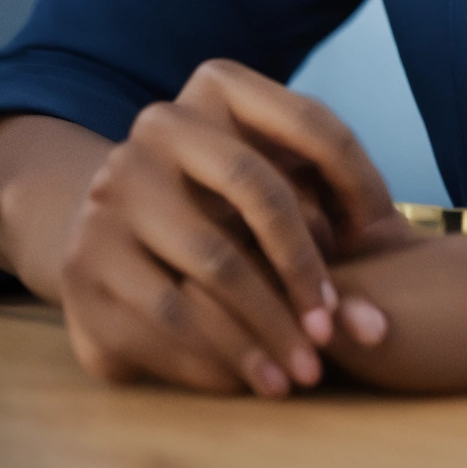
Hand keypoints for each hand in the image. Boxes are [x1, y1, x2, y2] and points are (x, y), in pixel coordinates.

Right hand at [0, 63, 412, 398]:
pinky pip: (167, 319)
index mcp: (215, 88)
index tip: (381, 240)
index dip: (358, 179)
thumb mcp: (272, 191)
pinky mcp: (85, 267)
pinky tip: (251, 379)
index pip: (307, 121)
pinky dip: (220, 357)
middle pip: (257, 191)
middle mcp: (156, 130)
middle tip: (334, 331)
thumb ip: (329, 223)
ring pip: (213, 266)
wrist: (112, 233)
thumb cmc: (223, 208)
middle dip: (304, 267)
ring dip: (268, 330)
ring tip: (303, 372)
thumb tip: (379, 320)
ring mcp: (112, 197)